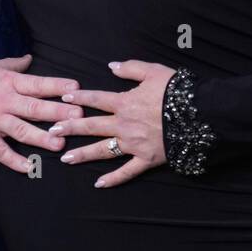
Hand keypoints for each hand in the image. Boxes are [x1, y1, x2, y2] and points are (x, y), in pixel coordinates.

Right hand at [0, 54, 81, 173]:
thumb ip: (13, 66)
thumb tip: (30, 60)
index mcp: (8, 82)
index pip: (38, 83)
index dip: (58, 86)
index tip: (76, 89)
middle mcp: (3, 100)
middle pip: (35, 107)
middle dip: (59, 112)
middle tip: (78, 118)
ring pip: (22, 130)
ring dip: (42, 137)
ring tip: (60, 144)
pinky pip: (0, 150)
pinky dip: (14, 160)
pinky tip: (29, 167)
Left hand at [54, 60, 174, 186]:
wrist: (199, 115)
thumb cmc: (177, 91)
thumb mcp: (154, 71)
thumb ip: (130, 68)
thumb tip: (111, 65)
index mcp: (125, 102)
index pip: (96, 99)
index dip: (79, 98)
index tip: (63, 100)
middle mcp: (124, 124)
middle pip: (92, 126)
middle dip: (70, 128)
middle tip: (52, 131)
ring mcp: (133, 144)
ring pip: (102, 150)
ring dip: (82, 154)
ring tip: (64, 158)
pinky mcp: (146, 159)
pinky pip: (126, 171)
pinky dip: (113, 179)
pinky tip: (98, 184)